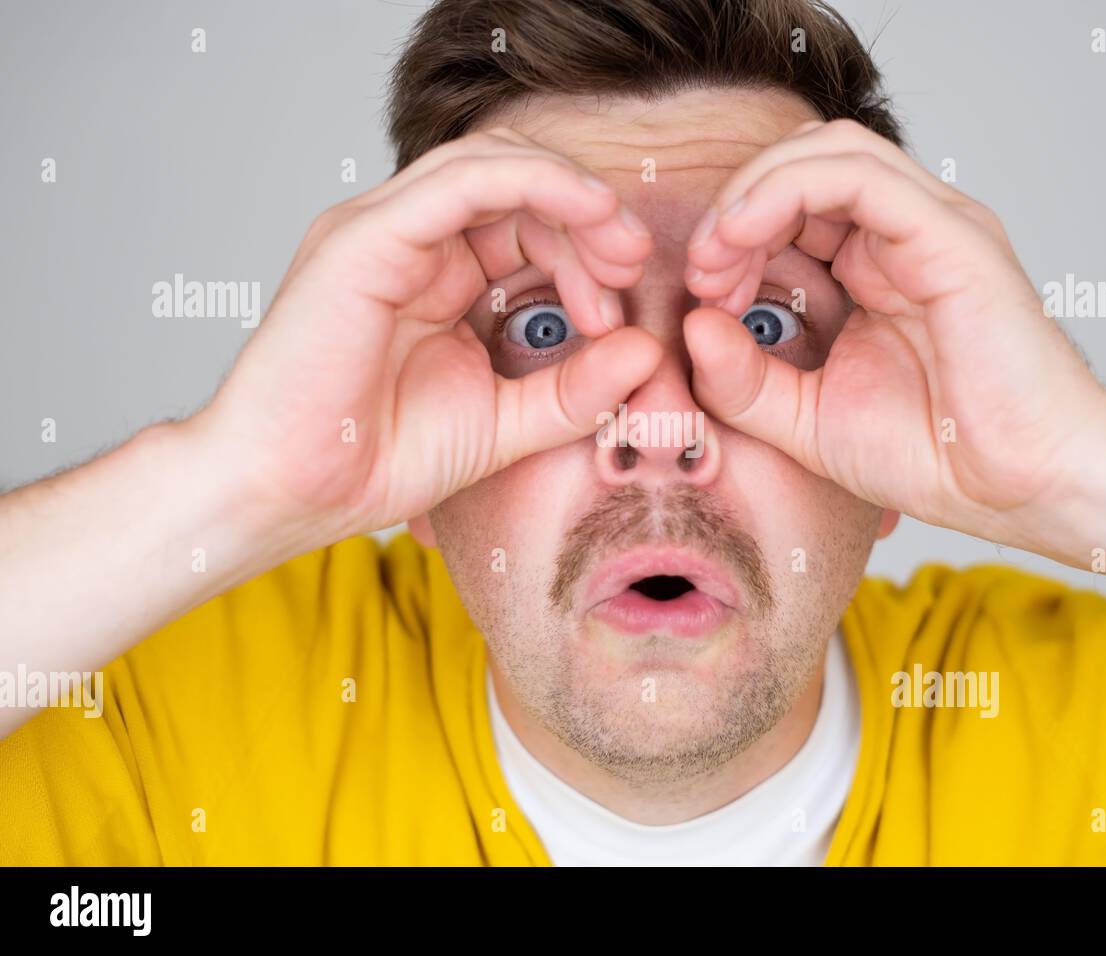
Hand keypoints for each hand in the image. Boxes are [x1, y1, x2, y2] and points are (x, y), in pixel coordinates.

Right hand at [195, 128, 661, 545]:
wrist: (287, 493)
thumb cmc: (374, 459)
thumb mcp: (504, 423)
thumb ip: (574, 391)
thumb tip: (644, 351)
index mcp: (435, 276)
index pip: (524, 225)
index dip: (586, 250)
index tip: (622, 309)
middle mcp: (408, 241)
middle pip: (518, 187)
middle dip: (589, 217)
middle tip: (633, 264)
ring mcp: (382, 231)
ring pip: (495, 166)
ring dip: (572, 195)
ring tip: (619, 249)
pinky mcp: (364, 236)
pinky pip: (462, 182)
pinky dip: (536, 183)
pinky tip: (588, 210)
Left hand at [682, 119, 1105, 554]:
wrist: (1022, 488)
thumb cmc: (937, 456)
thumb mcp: (807, 422)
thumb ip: (743, 381)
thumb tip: (691, 327)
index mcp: (875, 268)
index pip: (791, 206)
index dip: (730, 237)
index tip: (698, 299)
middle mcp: (904, 236)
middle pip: (803, 165)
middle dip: (734, 209)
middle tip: (700, 274)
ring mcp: (932, 228)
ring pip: (828, 152)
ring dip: (753, 192)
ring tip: (717, 255)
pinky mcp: (951, 236)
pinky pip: (859, 177)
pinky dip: (785, 191)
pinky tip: (742, 236)